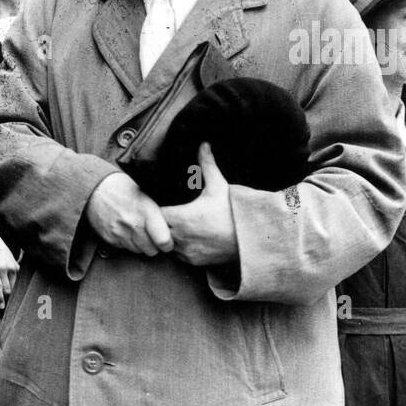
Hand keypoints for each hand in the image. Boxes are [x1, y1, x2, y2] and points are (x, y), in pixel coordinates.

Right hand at [0, 227, 18, 306]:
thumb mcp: (5, 256)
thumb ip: (6, 267)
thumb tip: (3, 278)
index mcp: (15, 266)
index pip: (17, 284)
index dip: (15, 296)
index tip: (13, 306)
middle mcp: (11, 268)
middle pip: (13, 289)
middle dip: (10, 301)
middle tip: (7, 312)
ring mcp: (2, 268)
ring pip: (6, 289)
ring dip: (4, 302)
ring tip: (1, 312)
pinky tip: (0, 304)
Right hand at [84, 172, 172, 256]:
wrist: (96, 189)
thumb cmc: (125, 189)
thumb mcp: (146, 193)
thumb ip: (159, 211)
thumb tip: (176, 224)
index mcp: (146, 211)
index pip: (163, 241)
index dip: (168, 244)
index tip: (168, 242)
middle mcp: (133, 224)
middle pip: (151, 250)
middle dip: (154, 245)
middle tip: (152, 236)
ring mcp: (119, 232)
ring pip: (138, 251)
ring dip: (140, 245)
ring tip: (138, 230)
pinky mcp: (109, 238)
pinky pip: (124, 248)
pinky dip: (127, 242)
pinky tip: (126, 230)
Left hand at [160, 143, 238, 265]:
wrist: (254, 238)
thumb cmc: (235, 211)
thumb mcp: (219, 186)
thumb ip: (206, 165)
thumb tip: (203, 144)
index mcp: (181, 218)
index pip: (153, 215)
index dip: (152, 209)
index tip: (155, 202)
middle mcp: (180, 237)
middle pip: (156, 231)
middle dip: (157, 223)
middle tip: (163, 213)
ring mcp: (186, 252)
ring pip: (166, 245)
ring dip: (167, 236)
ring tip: (174, 224)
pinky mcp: (194, 262)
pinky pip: (177, 256)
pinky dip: (178, 248)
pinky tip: (186, 237)